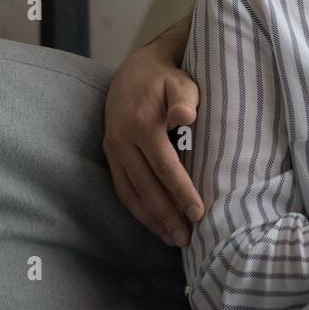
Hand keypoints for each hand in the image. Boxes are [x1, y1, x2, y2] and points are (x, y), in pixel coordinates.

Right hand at [103, 41, 203, 245]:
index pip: (165, 166)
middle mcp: (123, 140)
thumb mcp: (180, 82)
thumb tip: (184, 118)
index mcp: (142, 124)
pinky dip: (137, 210)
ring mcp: (114, 149)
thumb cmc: (167, 79)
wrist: (134, 70)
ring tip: (173, 239)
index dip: (181, 192)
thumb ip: (185, 100)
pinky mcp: (110, 155)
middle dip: (168, 215)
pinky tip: (154, 224)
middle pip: (147, 187)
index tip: (198, 213)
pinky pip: (122, 189)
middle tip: (188, 238)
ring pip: (132, 193)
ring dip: (152, 219)